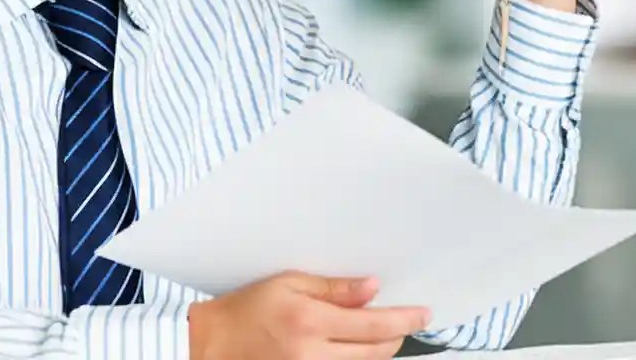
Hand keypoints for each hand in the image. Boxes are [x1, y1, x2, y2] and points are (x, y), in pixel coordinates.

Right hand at [188, 271, 429, 359]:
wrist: (212, 345)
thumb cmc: (245, 310)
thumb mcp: (287, 283)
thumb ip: (333, 288)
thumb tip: (373, 288)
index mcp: (310, 321)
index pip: (374, 324)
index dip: (405, 319)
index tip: (423, 314)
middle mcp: (313, 353)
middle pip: (377, 351)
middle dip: (398, 335)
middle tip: (407, 319)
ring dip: (381, 349)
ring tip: (382, 331)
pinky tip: (357, 347)